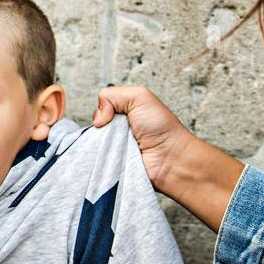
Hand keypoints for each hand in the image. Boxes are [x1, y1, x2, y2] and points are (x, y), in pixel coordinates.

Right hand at [92, 84, 242, 233]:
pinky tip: (107, 158)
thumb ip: (111, 96)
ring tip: (111, 147)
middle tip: (112, 133)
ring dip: (98, 146)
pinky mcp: (112, 168)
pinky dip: (99, 161)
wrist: (172, 160)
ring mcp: (114, 151)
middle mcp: (117, 132)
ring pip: (92, 147)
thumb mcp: (139, 96)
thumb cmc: (162, 128)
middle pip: (93, 129)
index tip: (108, 118)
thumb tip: (97, 120)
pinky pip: (97, 164)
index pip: (99, 111)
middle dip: (98, 130)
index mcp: (123, 114)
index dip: (100, 113)